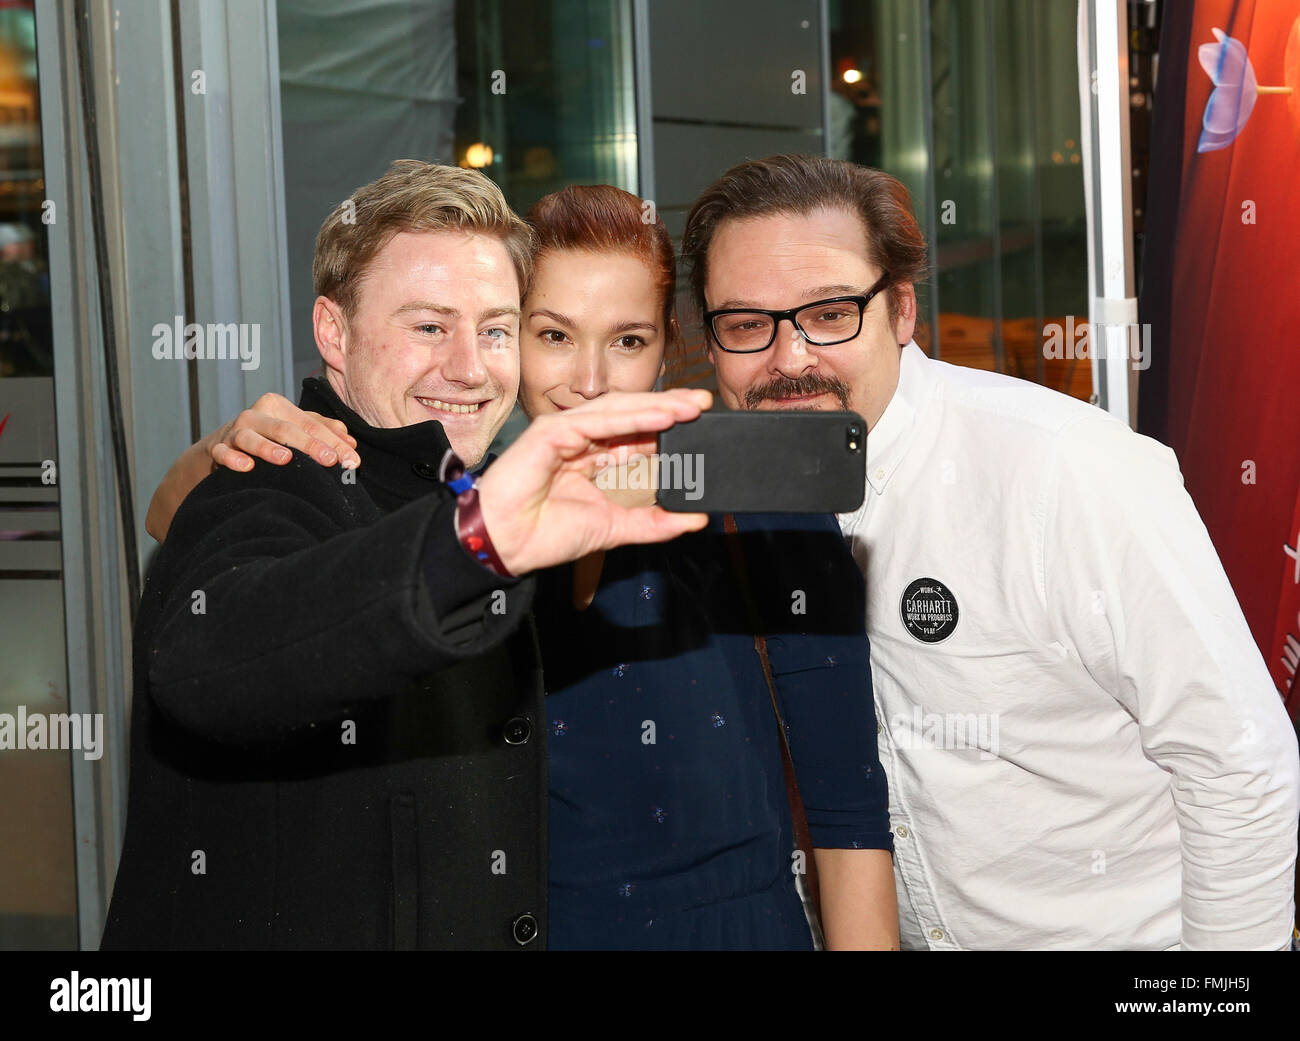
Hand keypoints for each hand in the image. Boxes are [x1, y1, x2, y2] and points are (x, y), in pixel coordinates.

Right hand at [206, 393, 360, 471]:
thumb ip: (324, 430)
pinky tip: (246, 467)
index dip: (335, 443)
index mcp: (278, 406)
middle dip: (310, 446)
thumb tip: (351, 442)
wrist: (225, 444)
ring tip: (286, 458)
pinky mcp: (218, 449)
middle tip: (330, 461)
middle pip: (285, 429)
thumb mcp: (296, 427)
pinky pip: (223, 453)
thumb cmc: (270, 435)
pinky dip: (232, 459)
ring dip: (267, 448)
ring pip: (250, 437)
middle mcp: (256, 415)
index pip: (312, 425)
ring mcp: (235, 432)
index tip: (353, 461)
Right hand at [476, 389, 711, 574]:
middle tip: (703, 404)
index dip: (667, 425)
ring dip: (656, 407)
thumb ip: (653, 523)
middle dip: (668, 407)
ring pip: (617, 410)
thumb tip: (694, 520)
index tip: (701, 424)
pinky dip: (632, 419)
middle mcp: (580, 438)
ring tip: (690, 408)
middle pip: (631, 413)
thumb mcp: (614, 528)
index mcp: (592, 456)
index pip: (636, 432)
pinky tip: (661, 418)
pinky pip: (597, 421)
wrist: (507, 545)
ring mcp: (564, 431)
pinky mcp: (550, 432)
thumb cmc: (546, 534)